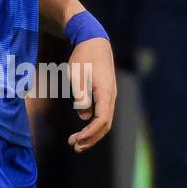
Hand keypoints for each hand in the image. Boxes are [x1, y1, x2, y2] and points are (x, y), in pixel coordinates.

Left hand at [67, 37, 116, 152]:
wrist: (93, 40)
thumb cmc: (84, 56)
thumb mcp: (77, 75)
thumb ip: (81, 96)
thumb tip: (84, 116)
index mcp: (106, 93)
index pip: (102, 120)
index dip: (89, 133)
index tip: (76, 140)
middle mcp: (111, 96)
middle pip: (105, 125)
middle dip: (91, 138)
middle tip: (75, 147)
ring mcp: (110, 95)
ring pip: (105, 120)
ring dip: (92, 133)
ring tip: (77, 142)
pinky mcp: (106, 93)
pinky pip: (103, 113)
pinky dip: (94, 124)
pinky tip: (82, 127)